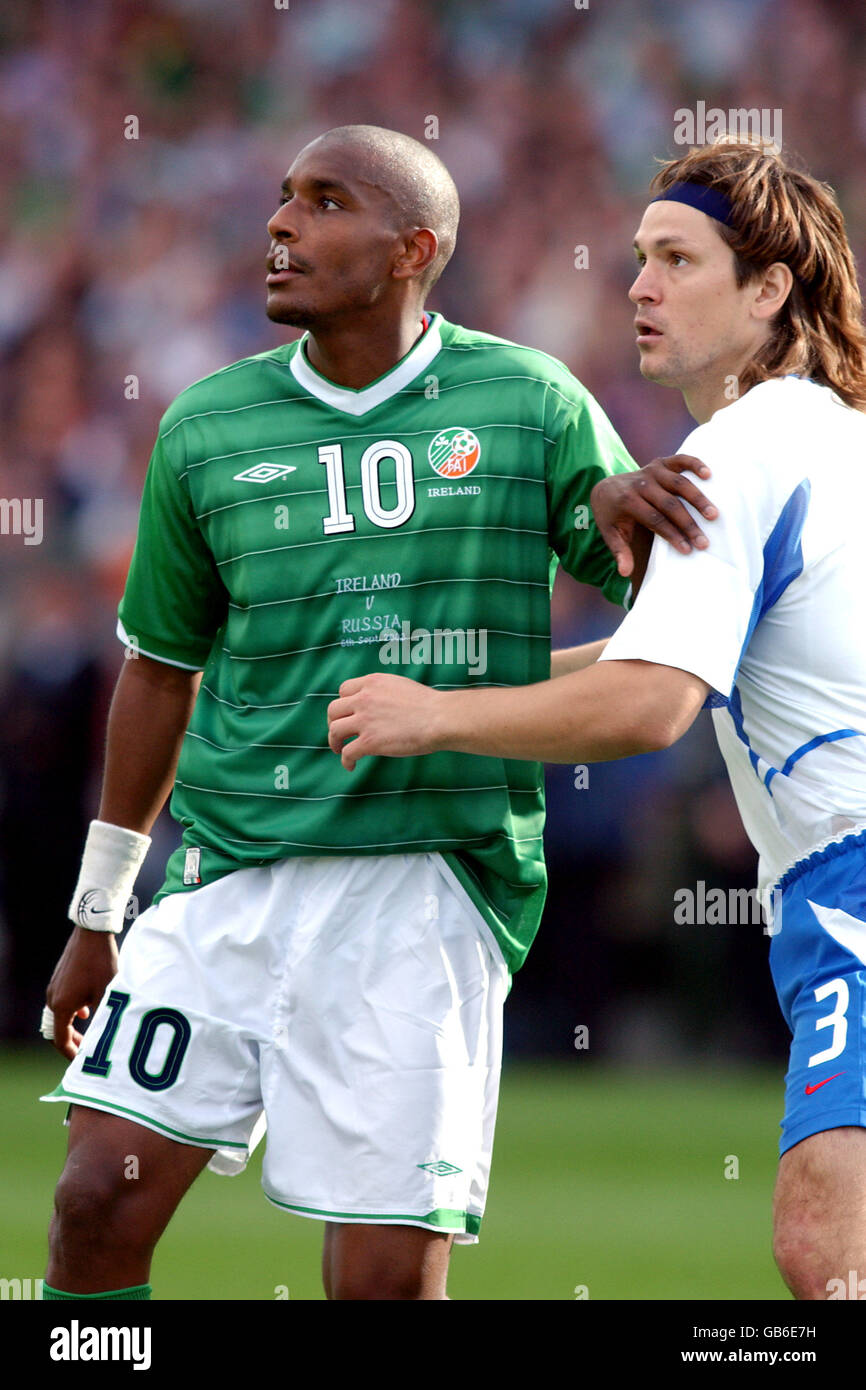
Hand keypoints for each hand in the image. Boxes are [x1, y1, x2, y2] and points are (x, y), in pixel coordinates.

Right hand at [44, 927, 118, 1059]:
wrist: (92, 934)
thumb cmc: (101, 964)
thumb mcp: (106, 994)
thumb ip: (103, 1018)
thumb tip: (104, 1039)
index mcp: (62, 1006)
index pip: (60, 1040)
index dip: (71, 1054)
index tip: (81, 1063)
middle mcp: (53, 998)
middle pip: (58, 1029)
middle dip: (72, 1042)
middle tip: (86, 1051)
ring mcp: (54, 987)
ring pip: (61, 1015)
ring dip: (73, 1026)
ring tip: (89, 1032)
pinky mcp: (59, 978)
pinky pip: (63, 1002)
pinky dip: (73, 1011)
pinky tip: (87, 1010)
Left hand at [327, 673, 444, 770]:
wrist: (440, 718)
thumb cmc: (429, 705)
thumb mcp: (400, 686)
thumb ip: (383, 693)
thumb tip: (379, 707)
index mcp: (372, 683)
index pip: (344, 689)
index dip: (344, 703)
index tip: (348, 714)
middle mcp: (364, 699)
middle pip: (333, 710)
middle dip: (334, 722)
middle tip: (340, 733)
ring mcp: (365, 720)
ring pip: (335, 730)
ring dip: (334, 741)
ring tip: (340, 750)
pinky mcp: (369, 741)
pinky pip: (347, 752)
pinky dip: (346, 761)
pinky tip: (351, 766)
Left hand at [590, 455, 717, 576]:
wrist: (605, 487)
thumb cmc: (612, 516)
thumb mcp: (610, 534)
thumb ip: (619, 552)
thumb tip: (625, 573)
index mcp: (627, 501)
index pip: (654, 519)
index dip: (672, 535)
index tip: (687, 550)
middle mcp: (641, 483)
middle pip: (669, 504)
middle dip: (688, 524)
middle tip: (705, 542)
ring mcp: (652, 471)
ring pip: (679, 483)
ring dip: (698, 499)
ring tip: (714, 515)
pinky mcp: (660, 463)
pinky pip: (680, 460)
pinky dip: (695, 464)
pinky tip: (709, 474)